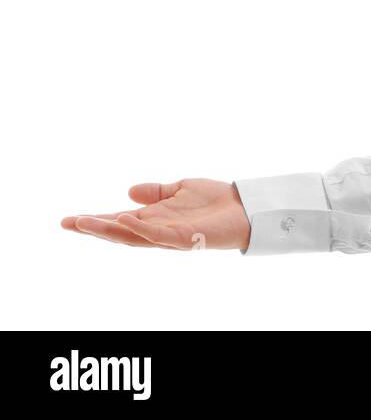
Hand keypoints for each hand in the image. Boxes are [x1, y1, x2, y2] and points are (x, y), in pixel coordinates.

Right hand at [61, 179, 251, 250]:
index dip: (95, 220)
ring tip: (85, 222)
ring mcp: (170, 235)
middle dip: (93, 228)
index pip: (119, 220)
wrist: (245, 207)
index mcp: (155, 218)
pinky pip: (158, 236)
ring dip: (108, 229)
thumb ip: (157, 192)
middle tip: (67, 223)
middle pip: (120, 232)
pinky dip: (140, 229)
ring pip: (133, 236)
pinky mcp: (186, 238)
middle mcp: (158, 229)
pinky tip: (124, 218)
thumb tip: (130, 191)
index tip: (68, 219)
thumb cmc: (215, 201)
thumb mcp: (181, 189)